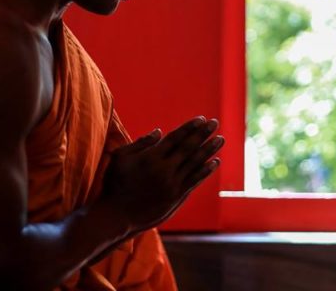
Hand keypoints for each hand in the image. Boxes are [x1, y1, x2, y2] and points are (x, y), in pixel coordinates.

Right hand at [98, 116, 223, 233]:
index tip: (201, 119)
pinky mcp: (175, 197)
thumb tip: (160, 131)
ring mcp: (171, 184)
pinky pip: (194, 180)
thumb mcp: (120, 158)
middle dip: (203, 134)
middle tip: (215, 122)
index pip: (175, 138)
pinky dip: (206, 171)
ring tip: (220, 139)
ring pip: (195, 163)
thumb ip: (141, 143)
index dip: (189, 128)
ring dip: (209, 150)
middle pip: (188, 148)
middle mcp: (164, 170)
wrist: (116, 215)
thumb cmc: (115, 183)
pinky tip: (215, 162)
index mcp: (151, 157)